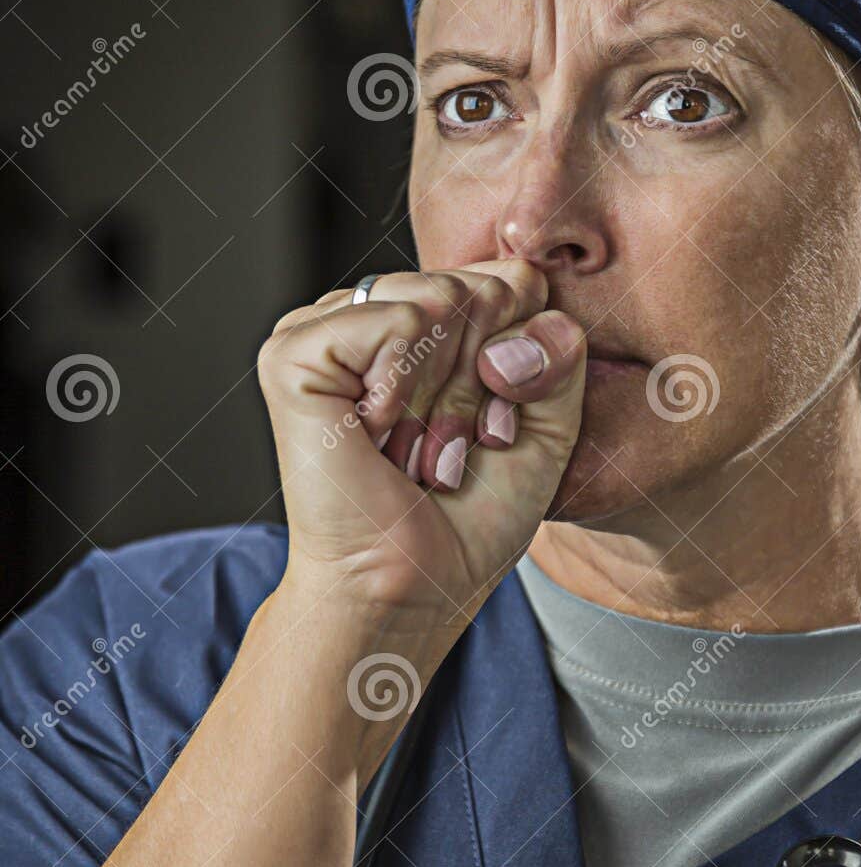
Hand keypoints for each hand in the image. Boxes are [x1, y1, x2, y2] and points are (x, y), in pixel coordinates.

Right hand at [257, 260, 586, 624]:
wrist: (412, 585)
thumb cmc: (468, 517)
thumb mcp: (547, 429)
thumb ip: (560, 355)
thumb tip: (527, 295)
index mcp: (425, 321)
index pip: (514, 282)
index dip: (521, 364)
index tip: (487, 433)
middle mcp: (374, 314)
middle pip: (481, 290)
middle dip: (482, 385)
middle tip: (443, 448)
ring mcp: (327, 327)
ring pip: (441, 298)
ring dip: (446, 396)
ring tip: (411, 447)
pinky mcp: (294, 351)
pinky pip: (398, 318)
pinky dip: (405, 388)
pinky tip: (373, 434)